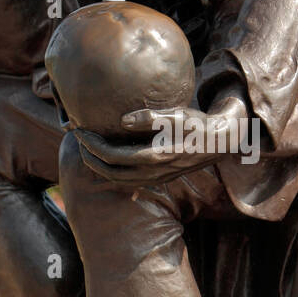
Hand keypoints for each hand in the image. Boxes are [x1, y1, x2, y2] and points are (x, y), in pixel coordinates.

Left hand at [73, 94, 250, 185]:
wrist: (219, 143)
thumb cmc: (197, 125)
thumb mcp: (177, 115)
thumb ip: (150, 118)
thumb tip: (122, 121)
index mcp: (156, 156)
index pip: (113, 156)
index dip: (92, 144)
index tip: (80, 130)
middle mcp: (154, 172)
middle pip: (109, 172)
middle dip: (89, 156)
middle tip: (78, 139)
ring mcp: (155, 178)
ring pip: (116, 180)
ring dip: (98, 166)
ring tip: (87, 149)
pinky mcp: (157, 179)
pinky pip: (127, 181)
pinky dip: (111, 172)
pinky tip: (105, 158)